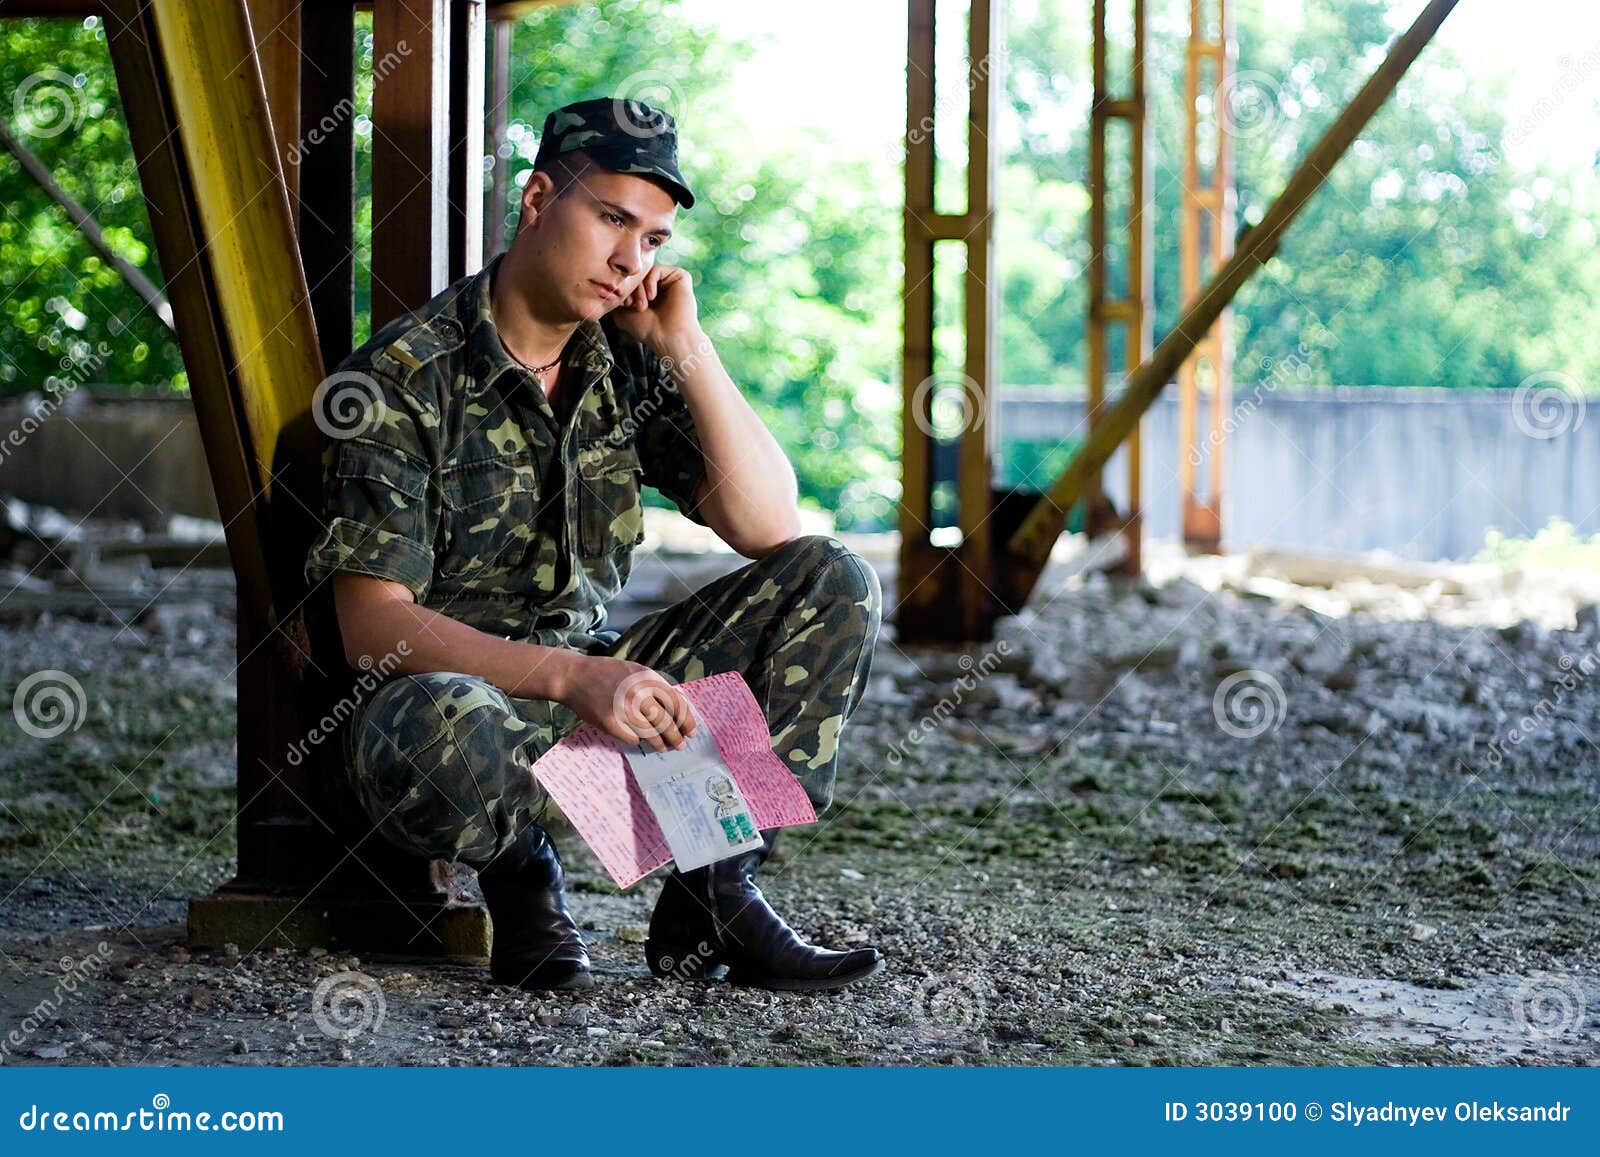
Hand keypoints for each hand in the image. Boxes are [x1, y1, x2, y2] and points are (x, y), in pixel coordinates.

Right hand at [560, 655, 696, 751]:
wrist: (575, 676)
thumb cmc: (607, 673)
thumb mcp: (636, 671)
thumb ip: (655, 686)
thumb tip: (677, 707)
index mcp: (648, 678)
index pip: (677, 704)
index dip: (687, 721)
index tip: (691, 731)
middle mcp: (638, 693)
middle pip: (666, 722)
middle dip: (676, 737)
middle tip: (680, 745)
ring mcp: (624, 709)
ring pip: (651, 734)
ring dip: (660, 744)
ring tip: (664, 747)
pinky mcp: (610, 723)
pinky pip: (632, 738)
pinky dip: (638, 741)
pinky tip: (639, 740)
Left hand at [608, 264, 698, 353]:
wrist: (669, 337)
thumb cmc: (648, 329)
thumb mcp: (622, 313)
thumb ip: (616, 298)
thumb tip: (605, 285)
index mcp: (648, 293)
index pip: (629, 280)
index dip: (622, 290)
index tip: (622, 306)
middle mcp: (660, 285)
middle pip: (637, 274)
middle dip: (629, 288)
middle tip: (630, 305)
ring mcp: (670, 280)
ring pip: (645, 271)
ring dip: (639, 288)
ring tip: (642, 306)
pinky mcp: (679, 276)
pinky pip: (656, 269)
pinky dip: (649, 282)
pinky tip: (652, 297)